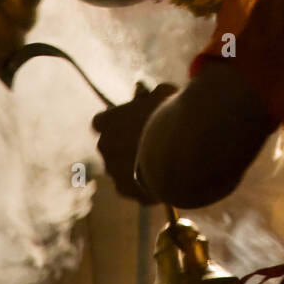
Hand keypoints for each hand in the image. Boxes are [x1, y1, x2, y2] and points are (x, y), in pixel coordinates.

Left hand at [91, 82, 177, 202]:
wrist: (182, 152)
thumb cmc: (171, 116)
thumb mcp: (162, 94)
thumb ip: (150, 95)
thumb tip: (145, 93)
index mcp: (107, 122)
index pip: (101, 121)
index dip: (117, 121)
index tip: (131, 120)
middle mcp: (104, 147)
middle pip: (110, 146)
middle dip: (124, 145)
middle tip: (148, 141)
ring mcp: (113, 171)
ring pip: (121, 168)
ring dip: (135, 165)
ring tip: (161, 162)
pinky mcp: (127, 191)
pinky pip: (133, 186)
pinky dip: (145, 183)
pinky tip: (164, 177)